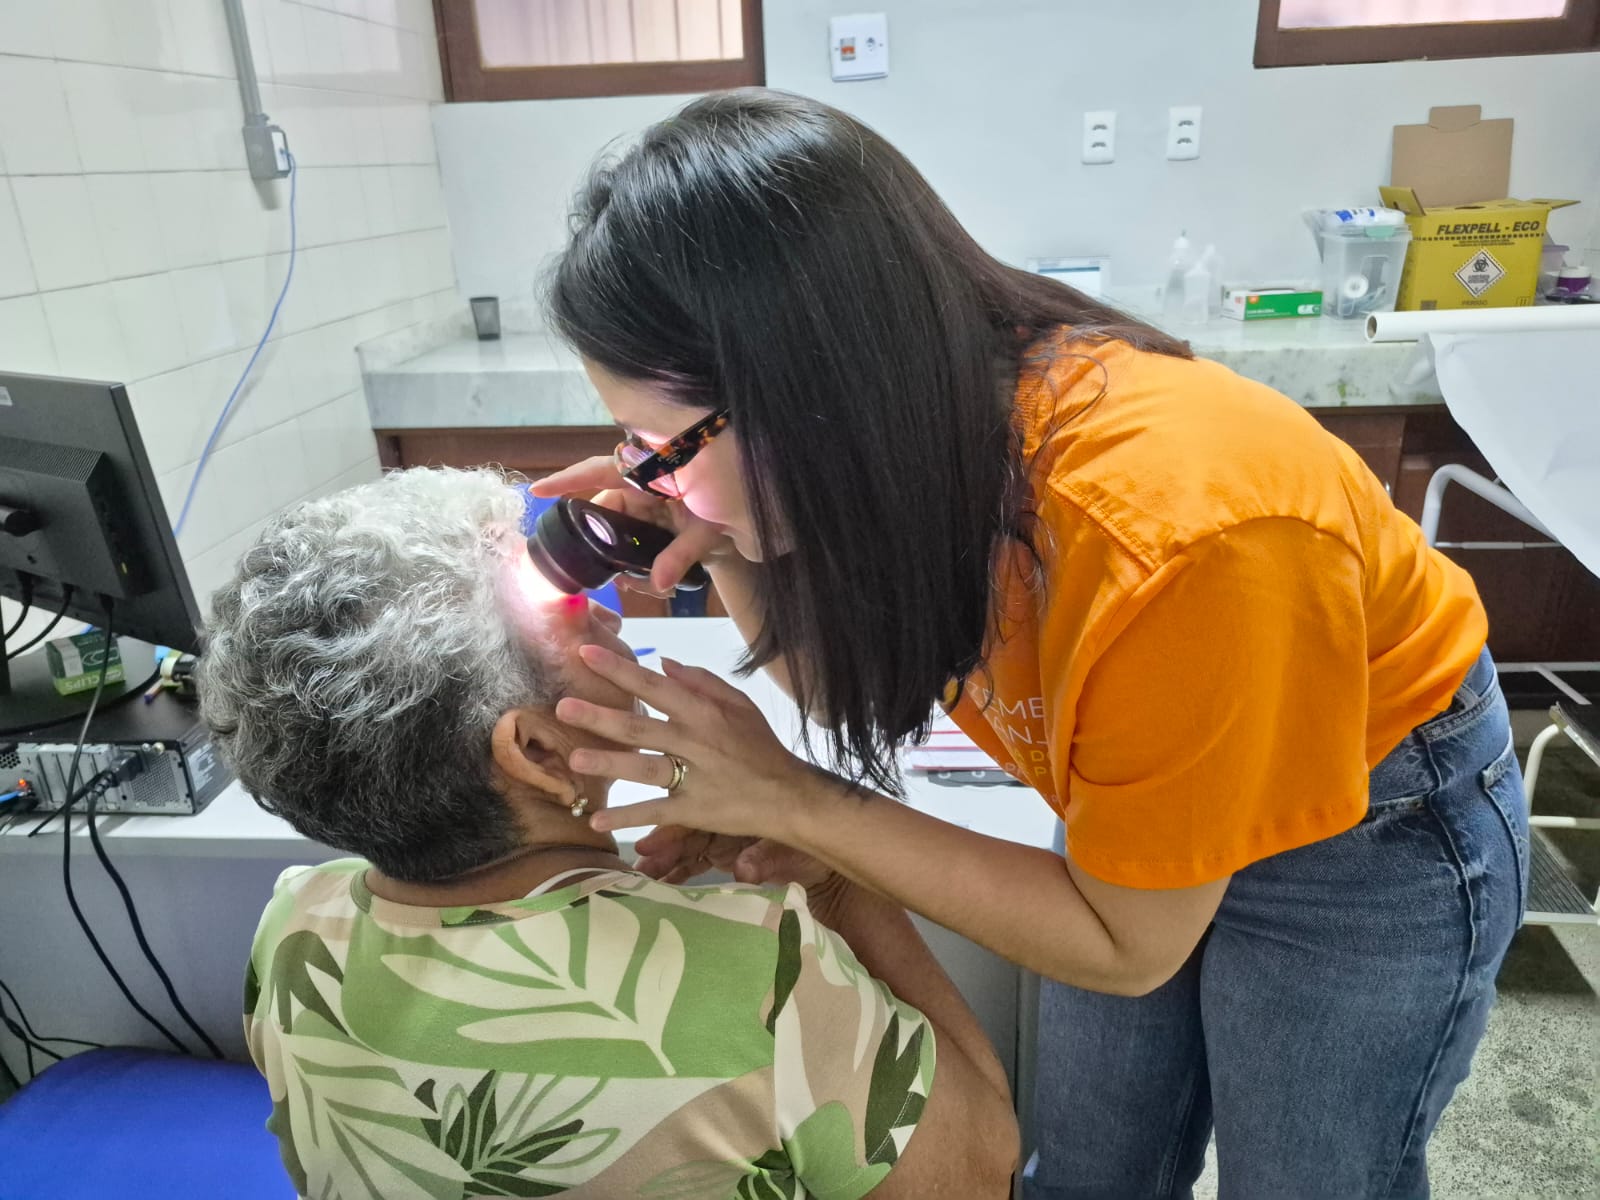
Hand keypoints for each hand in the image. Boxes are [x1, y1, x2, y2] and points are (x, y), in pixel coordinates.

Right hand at [530, 457, 734, 592]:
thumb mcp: (708, 529)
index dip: (570, 479)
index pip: (602, 469)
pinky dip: (638, 563)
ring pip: (619, 529)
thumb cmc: (732, 505)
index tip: (539, 491)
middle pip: (608, 510)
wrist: (753, 515)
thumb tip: (660, 583)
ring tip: (641, 583)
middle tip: (612, 575)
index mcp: (653, 471)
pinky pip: (634, 539)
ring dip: (625, 560)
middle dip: (605, 544)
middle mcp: (645, 484)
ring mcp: (650, 502)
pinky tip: (650, 581)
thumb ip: (682, 554)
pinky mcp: (656, 519)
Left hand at [557, 645, 835, 847]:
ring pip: (643, 769)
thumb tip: (663, 662)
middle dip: (600, 717)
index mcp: (703, 712)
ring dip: (608, 765)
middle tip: (563, 708)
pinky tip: (596, 820)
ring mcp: (692, 778)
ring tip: (574, 760)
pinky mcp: (692, 811)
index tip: (585, 654)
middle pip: (640, 727)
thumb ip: (702, 681)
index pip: (654, 686)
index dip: (619, 670)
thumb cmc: (760, 747)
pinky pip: (654, 813)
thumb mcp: (740, 705)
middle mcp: (694, 742)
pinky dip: (626, 818)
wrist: (787, 795)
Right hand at [634, 824, 835, 887]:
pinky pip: (695, 864)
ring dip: (663, 862)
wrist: (823, 856)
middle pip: (683, 829)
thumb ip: (761, 858)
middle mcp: (723, 817)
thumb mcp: (782, 848)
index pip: (693, 813)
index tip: (645, 847)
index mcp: (732, 804)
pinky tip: (656, 885)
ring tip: (638, 878)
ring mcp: (722, 839)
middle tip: (637, 863)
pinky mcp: (726, 858)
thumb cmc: (804, 845)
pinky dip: (676, 873)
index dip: (668, 832)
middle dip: (659, 846)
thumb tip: (743, 872)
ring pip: (685, 848)